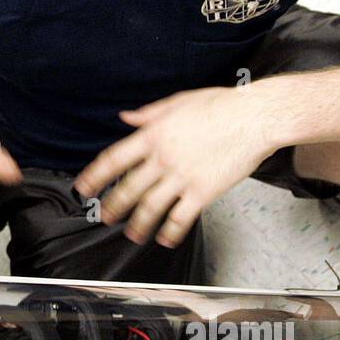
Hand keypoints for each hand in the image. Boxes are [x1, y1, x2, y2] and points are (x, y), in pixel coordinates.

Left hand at [73, 86, 275, 248]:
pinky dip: (170, 232)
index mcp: (153, 135)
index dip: (95, 176)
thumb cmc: (221, 105)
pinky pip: (180, 218)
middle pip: (128, 188)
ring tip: (132, 235)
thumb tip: (125, 117)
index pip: (113, 160)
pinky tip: (165, 239)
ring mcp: (182, 176)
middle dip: (112, 207)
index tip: (84, 188)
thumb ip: (149, 113)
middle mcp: (163, 158)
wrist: (255, 117)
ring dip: (137, 225)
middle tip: (105, 217)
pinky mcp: (202, 192)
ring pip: (150, 208)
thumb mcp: (179, 101)